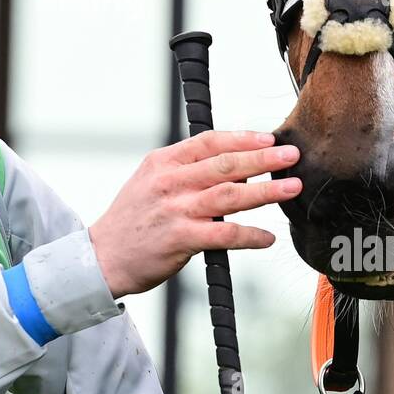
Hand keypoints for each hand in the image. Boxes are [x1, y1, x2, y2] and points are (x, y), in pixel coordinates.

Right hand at [88, 131, 301, 297]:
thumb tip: (231, 164)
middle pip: (225, 164)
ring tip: (291, 187)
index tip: (268, 137)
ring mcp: (175, 210)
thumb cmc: (132, 220)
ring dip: (265, 190)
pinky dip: (250, 235)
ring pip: (229, 195)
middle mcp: (169, 182)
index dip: (242, 138)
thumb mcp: (150, 181)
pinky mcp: (180, 239)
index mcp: (162, 162)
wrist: (102, 257)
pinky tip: (267, 237)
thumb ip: (184, 170)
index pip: (209, 142)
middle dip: (262, 158)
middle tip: (291, 155)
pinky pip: (224, 235)